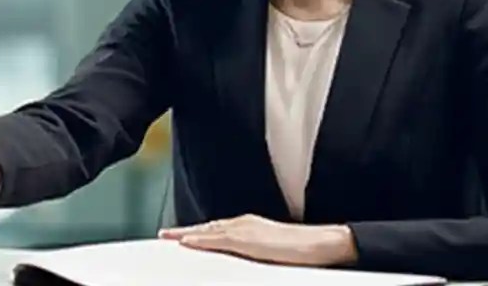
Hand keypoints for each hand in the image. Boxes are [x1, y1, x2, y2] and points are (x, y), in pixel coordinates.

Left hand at [159, 214, 357, 266]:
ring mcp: (245, 229)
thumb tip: (246, 263)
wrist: (323, 244)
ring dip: (186, 234)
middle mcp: (244, 223)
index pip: (216, 230)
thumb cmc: (303, 251)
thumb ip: (256, 255)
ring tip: (167, 238)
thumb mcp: (272, 254)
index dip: (197, 233)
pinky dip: (200, 240)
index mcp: (249, 227)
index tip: (180, 237)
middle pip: (207, 228)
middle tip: (164, 235)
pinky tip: (186, 242)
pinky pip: (218, 239)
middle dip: (185, 232)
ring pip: (208, 231)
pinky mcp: (248, 239)